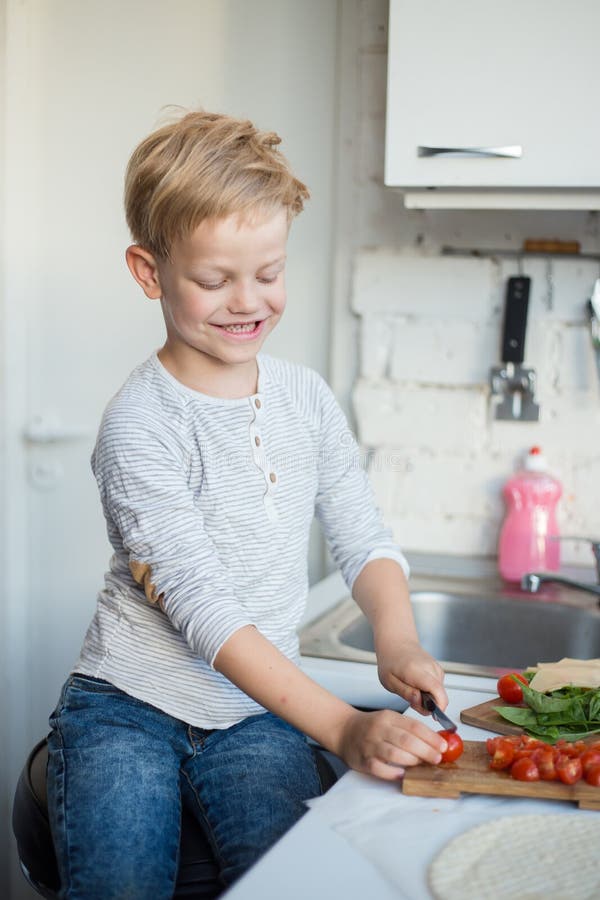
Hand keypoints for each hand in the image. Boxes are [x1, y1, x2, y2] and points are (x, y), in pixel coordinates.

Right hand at [332, 707, 446, 780]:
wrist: (344, 730)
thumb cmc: (371, 727)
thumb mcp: (390, 720)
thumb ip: (409, 729)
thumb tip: (436, 742)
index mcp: (389, 718)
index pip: (414, 726)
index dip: (431, 737)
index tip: (443, 746)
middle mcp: (379, 730)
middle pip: (406, 741)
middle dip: (426, 751)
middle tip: (438, 758)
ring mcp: (370, 746)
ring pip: (394, 754)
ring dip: (412, 761)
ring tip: (422, 764)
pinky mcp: (363, 761)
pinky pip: (379, 768)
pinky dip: (393, 773)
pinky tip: (403, 774)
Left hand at [376, 638, 447, 715]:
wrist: (396, 644)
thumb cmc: (391, 662)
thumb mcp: (390, 682)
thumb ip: (406, 693)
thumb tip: (420, 702)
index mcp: (416, 671)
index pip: (437, 690)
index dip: (439, 706)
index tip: (433, 715)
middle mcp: (430, 668)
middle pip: (439, 695)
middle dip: (428, 705)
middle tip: (412, 700)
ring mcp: (436, 668)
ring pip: (439, 693)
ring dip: (428, 697)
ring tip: (412, 689)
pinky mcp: (438, 670)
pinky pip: (438, 688)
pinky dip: (429, 691)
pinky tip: (418, 684)